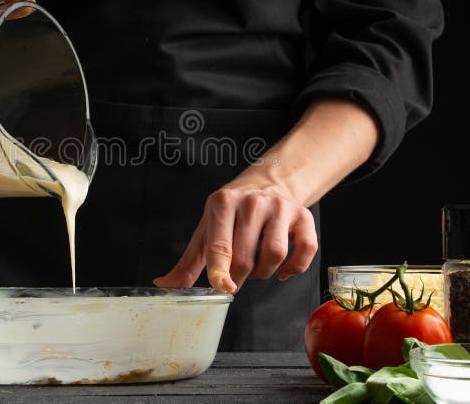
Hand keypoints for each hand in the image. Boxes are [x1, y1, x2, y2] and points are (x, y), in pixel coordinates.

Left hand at [154, 182, 317, 292]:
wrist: (268, 182)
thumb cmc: (231, 213)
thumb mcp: (206, 231)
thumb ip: (188, 263)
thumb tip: (163, 286)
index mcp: (222, 203)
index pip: (220, 245)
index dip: (220, 271)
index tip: (223, 287)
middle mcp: (252, 202)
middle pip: (246, 257)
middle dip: (239, 277)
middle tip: (236, 274)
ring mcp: (280, 208)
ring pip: (275, 255)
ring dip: (264, 272)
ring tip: (256, 266)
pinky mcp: (303, 216)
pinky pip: (306, 251)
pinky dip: (295, 268)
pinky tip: (283, 269)